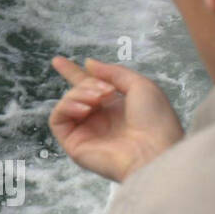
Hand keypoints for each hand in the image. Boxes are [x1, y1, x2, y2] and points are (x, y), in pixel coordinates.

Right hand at [48, 56, 183, 182]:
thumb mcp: (142, 86)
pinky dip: (66, 107)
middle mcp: (99, 120)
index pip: (89, 87)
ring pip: (66, 103)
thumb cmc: (157, 122)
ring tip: (97, 99)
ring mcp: (86, 132)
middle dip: (86, 84)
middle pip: (75, 93)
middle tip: (105, 91)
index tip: (58, 61)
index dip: (73, 73)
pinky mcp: (74, 144)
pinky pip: (57, 119)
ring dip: (78, 94)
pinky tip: (85, 110)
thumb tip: (88, 64)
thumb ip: (114, 72)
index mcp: (116, 108)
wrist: (155, 152)